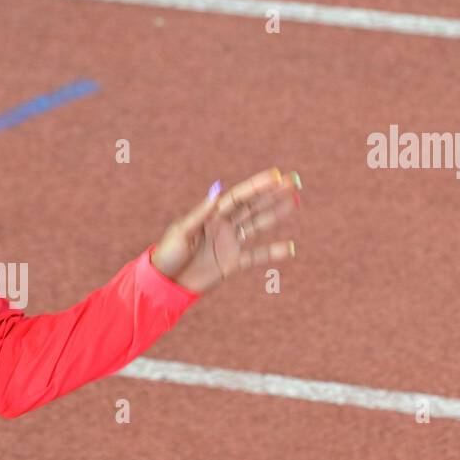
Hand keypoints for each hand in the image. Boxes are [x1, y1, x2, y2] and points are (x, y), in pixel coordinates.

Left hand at [150, 168, 300, 294]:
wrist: (165, 283)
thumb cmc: (168, 254)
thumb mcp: (181, 232)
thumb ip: (200, 214)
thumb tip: (216, 192)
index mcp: (210, 215)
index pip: (238, 197)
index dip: (257, 186)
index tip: (276, 177)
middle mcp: (223, 226)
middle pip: (252, 207)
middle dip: (272, 195)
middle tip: (293, 182)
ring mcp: (229, 243)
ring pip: (257, 225)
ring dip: (275, 214)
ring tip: (294, 202)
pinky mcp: (231, 263)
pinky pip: (255, 256)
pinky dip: (272, 253)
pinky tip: (290, 248)